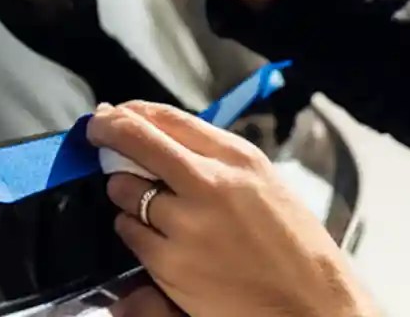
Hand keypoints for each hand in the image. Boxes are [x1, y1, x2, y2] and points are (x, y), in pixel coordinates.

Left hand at [87, 101, 377, 316]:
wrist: (314, 308)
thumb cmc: (294, 249)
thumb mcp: (264, 185)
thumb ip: (215, 161)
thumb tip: (161, 140)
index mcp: (238, 159)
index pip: (168, 118)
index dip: (131, 112)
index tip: (114, 113)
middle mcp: (210, 183)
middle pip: (136, 140)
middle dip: (106, 130)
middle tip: (95, 133)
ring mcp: (186, 223)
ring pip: (124, 189)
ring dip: (125, 192)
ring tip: (146, 205)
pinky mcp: (169, 262)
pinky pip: (129, 232)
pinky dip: (134, 231)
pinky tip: (157, 240)